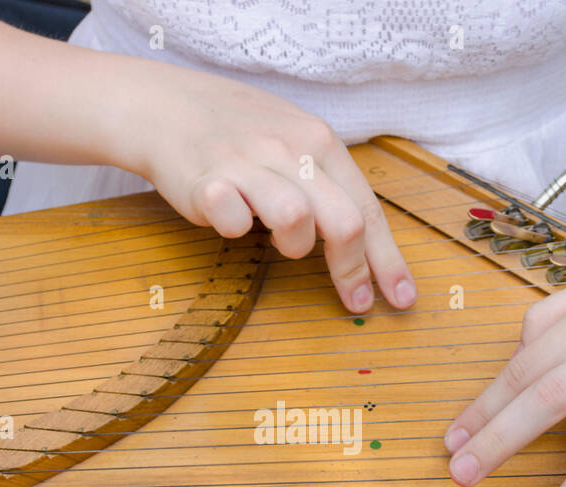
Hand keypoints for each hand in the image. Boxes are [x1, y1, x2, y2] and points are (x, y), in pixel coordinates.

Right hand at [115, 60, 415, 313]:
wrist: (164, 106)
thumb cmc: (237, 133)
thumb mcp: (293, 143)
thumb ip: (326, 185)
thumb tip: (364, 245)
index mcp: (318, 142)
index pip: (368, 208)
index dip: (387, 260)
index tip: (401, 299)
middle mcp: (289, 150)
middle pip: (344, 221)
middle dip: (354, 269)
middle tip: (355, 300)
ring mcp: (248, 164)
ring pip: (296, 221)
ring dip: (292, 246)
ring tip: (275, 239)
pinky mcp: (207, 182)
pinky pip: (234, 224)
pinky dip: (235, 230)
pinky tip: (227, 216)